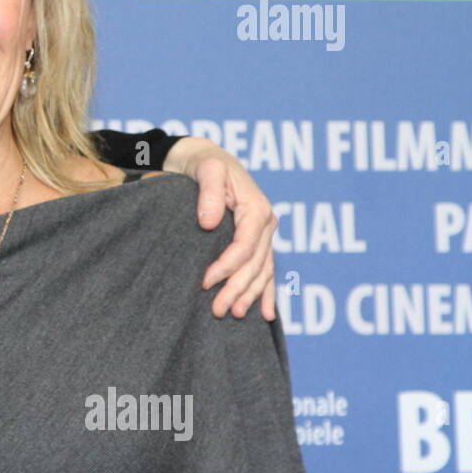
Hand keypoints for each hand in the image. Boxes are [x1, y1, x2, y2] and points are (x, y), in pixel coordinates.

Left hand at [164, 137, 276, 320]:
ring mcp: (265, 233)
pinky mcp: (258, 240)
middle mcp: (266, 223)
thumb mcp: (206, 169)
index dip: (227, 267)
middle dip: (237, 289)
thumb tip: (208, 223)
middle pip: (254, 264)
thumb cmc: (204, 163)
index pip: (245, 246)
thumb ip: (208, 193)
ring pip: (262, 270)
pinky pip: (266, 269)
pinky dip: (267, 292)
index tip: (205, 282)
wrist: (206, 158)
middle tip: (217, 310)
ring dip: (251, 295)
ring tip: (235, 314)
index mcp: (256, 208)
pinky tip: (266, 314)